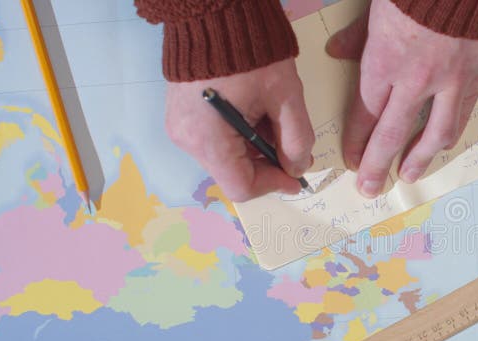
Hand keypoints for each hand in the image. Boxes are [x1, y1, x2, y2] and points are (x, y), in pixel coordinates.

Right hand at [164, 59, 314, 201]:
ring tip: (274, 122)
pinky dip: (240, 136)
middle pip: (233, 173)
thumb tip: (296, 168)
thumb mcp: (285, 97)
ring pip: (225, 157)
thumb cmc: (251, 52)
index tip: (296, 176)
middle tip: (292, 147)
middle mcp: (187, 140)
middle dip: (267, 164)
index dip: (274, 184)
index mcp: (208, 139)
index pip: (242, 186)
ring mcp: (180, 127)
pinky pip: (215, 139)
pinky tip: (256, 113)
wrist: (214, 13)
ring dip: (255, 149)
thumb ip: (296, 139)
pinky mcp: (182, 115)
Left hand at [327, 0, 477, 197]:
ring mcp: (450, 81)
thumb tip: (336, 52)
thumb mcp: (377, 8)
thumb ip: (358, 36)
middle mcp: (415, 79)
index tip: (352, 161)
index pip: (365, 113)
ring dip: (419, 159)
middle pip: (392, 134)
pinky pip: (462, 114)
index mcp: (385, 61)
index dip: (357, 141)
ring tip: (408, 176)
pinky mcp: (476, 76)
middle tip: (369, 188)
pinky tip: (443, 146)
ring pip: (433, 133)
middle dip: (378, 164)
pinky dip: (451, 134)